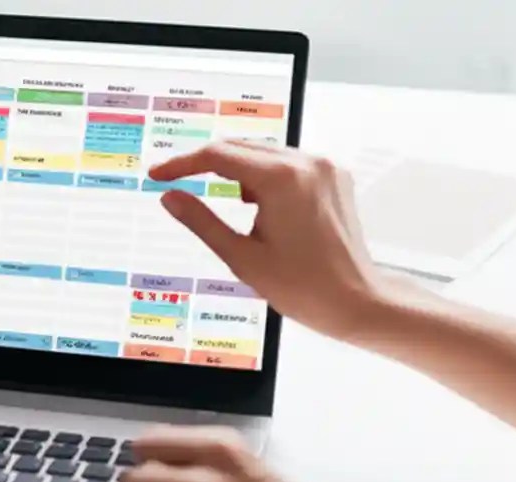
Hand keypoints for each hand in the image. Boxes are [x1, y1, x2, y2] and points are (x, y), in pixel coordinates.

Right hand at [149, 141, 383, 340]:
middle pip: (241, 147)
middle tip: (176, 181)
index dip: (182, 164)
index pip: (218, 156)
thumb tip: (171, 197)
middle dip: (206, 163)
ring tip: (224, 201)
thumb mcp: (241, 257)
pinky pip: (288, 164)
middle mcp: (306, 164)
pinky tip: (257, 203)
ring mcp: (324, 167)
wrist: (356, 302)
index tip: (159, 174)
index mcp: (282, 180)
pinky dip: (265, 176)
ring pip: (264, 153)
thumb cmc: (303, 288)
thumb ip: (202, 221)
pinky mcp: (334, 177)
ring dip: (237, 170)